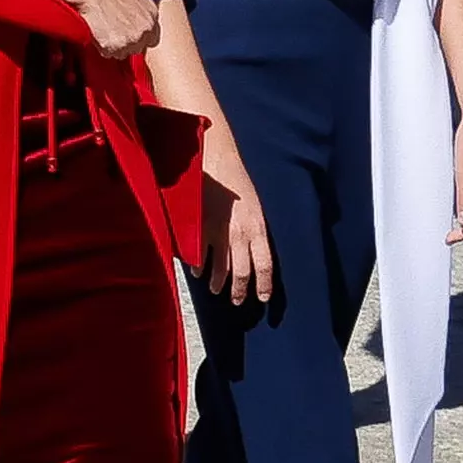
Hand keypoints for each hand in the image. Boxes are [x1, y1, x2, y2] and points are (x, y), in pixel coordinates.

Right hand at [29, 0, 159, 58]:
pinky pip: (107, 53)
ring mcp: (131, 39)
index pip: (151, 38)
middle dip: (125, 42)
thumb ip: (139, 11)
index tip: (127, 32)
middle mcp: (145, 29)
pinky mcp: (115, 47)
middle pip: (137, 47)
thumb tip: (136, 17)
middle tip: (110, 28)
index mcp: (152, 15)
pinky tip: (96, 30)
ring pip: (122, 52)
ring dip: (112, 45)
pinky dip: (100, 46)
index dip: (137, 36)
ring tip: (101, 26)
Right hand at [198, 140, 273, 304]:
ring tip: (215, 290)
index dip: (264, 285)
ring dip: (217, 283)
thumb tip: (253, 253)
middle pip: (241, 273)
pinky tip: (197, 272)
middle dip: (239, 291)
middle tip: (236, 301)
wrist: (217, 161)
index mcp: (258, 228)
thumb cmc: (238, 182)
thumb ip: (255, 231)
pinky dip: (198, 267)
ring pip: (219, 270)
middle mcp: (240, 235)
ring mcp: (218, 234)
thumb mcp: (256, 207)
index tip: (263, 299)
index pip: (265, 265)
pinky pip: (199, 257)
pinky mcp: (199, 230)